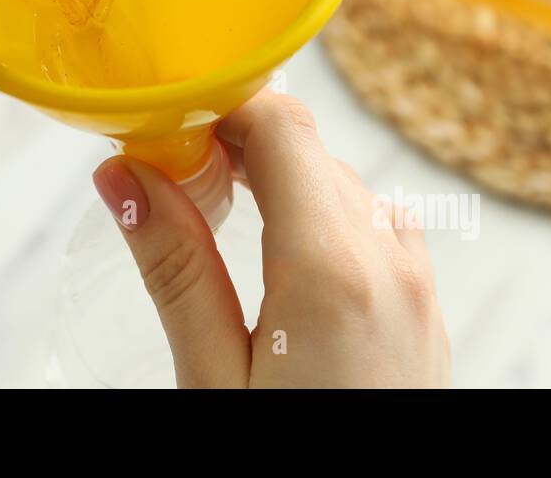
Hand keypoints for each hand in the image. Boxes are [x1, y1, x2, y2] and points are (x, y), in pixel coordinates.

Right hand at [92, 88, 449, 387]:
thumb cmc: (290, 464)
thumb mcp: (212, 378)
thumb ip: (174, 266)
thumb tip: (126, 177)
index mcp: (331, 265)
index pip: (279, 123)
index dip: (217, 107)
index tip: (165, 130)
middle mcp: (388, 256)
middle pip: (307, 148)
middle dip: (235, 145)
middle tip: (171, 180)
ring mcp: (416, 279)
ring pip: (339, 182)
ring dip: (277, 181)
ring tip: (216, 221)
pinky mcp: (424, 304)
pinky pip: (370, 223)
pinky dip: (319, 216)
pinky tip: (278, 258)